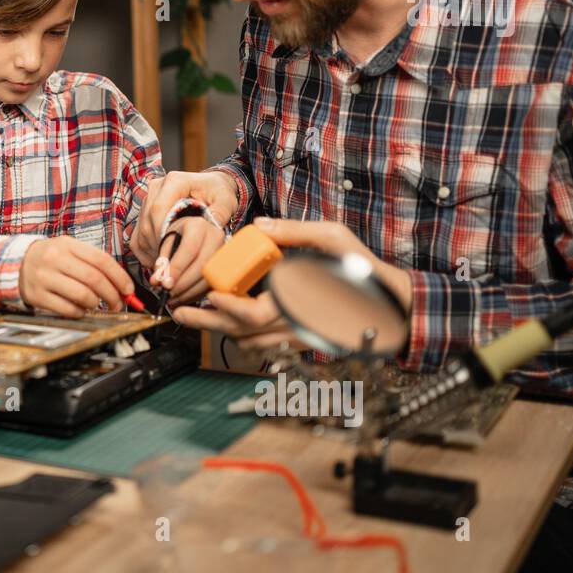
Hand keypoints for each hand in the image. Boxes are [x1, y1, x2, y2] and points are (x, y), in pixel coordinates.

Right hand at [19, 236, 135, 317]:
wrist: (16, 264)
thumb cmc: (51, 258)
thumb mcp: (69, 250)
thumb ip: (93, 263)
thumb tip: (121, 285)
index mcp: (67, 245)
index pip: (101, 260)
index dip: (119, 277)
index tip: (128, 290)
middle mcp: (54, 258)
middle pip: (94, 279)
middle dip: (112, 294)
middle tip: (118, 303)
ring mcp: (44, 277)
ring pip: (82, 295)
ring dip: (96, 304)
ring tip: (96, 304)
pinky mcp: (36, 296)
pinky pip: (67, 309)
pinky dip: (80, 312)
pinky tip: (80, 309)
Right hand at [132, 170, 238, 265]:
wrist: (211, 186)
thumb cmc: (218, 193)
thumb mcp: (226, 202)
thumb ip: (219, 215)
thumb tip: (211, 231)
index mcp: (175, 182)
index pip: (158, 209)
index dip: (162, 233)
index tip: (172, 252)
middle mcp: (157, 187)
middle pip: (147, 221)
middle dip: (158, 246)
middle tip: (172, 264)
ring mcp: (148, 199)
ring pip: (141, 230)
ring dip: (152, 250)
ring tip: (169, 264)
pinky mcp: (143, 211)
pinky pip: (137, 235)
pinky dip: (146, 251)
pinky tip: (161, 260)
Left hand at [151, 216, 224, 305]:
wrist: (193, 233)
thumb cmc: (179, 236)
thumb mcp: (166, 242)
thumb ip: (162, 261)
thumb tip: (158, 281)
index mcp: (198, 226)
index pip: (189, 249)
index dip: (177, 268)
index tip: (165, 283)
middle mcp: (214, 237)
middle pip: (202, 265)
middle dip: (183, 283)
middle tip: (168, 292)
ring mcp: (222, 252)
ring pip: (208, 278)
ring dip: (189, 292)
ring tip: (173, 297)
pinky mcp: (224, 266)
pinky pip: (211, 284)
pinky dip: (196, 294)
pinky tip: (183, 297)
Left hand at [172, 217, 412, 347]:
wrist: (391, 304)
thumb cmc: (364, 270)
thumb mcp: (333, 238)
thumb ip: (294, 232)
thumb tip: (260, 225)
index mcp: (300, 301)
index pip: (255, 315)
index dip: (228, 308)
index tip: (210, 294)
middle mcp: (295, 325)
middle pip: (243, 333)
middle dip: (208, 323)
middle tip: (181, 312)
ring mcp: (297, 337)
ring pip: (250, 343)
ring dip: (223, 330)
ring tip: (197, 314)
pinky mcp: (299, 340)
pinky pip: (264, 346)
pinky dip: (243, 336)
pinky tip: (230, 319)